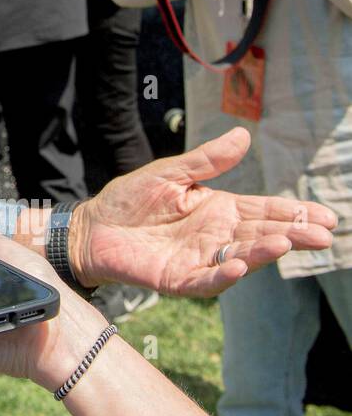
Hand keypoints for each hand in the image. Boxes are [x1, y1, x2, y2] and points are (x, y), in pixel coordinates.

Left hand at [71, 127, 337, 294]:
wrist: (91, 227)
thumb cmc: (129, 200)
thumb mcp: (170, 172)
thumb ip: (206, 160)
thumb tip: (242, 136)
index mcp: (217, 209)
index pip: (263, 210)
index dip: (293, 212)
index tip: (325, 216)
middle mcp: (215, 235)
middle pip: (260, 234)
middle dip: (292, 233)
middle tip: (323, 234)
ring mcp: (199, 258)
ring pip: (239, 256)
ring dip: (262, 251)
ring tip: (285, 243)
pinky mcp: (177, 277)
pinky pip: (206, 280)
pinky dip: (224, 275)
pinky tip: (241, 265)